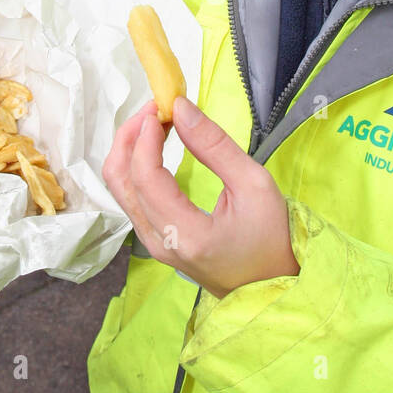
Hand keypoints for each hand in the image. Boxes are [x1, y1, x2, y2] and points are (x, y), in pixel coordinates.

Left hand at [102, 96, 298, 299]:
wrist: (273, 286)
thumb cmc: (273, 238)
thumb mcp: (254, 185)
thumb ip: (215, 146)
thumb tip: (181, 108)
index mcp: (184, 234)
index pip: (144, 177)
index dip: (146, 136)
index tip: (162, 106)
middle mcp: (159, 242)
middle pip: (119, 179)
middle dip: (131, 136)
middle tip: (156, 108)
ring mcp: (153, 245)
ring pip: (120, 188)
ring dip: (132, 149)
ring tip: (158, 121)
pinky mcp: (156, 242)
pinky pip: (132, 198)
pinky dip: (137, 166)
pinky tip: (156, 145)